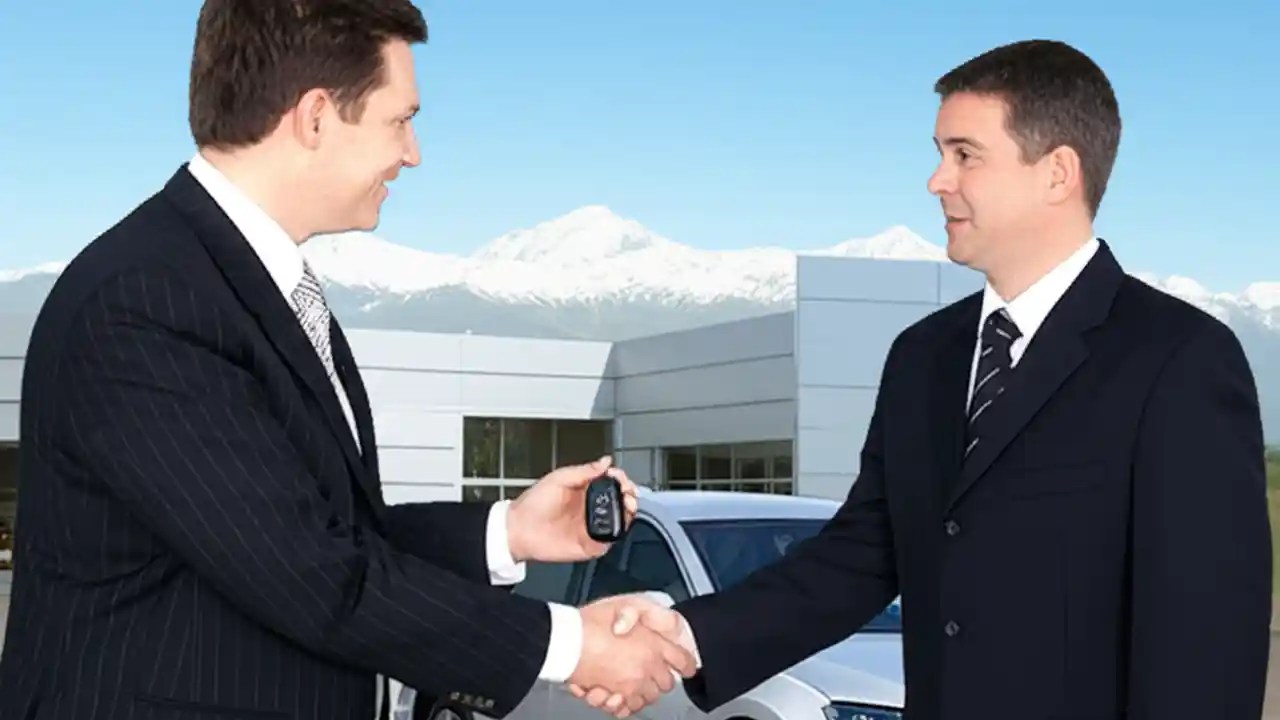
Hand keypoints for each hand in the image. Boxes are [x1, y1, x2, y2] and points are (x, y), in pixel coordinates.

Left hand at [506, 455, 638, 562]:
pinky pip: (609, 540)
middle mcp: (590, 508)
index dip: (621, 479)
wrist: (520, 530)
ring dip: (628, 513)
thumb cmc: (533, 504)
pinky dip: (617, 534)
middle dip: (630, 495)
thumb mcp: (558, 478)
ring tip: (629, 506)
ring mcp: (591, 526)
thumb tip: (605, 462)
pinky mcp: (589, 544)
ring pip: (619, 520)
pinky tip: (617, 525)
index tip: (622, 479)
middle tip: (629, 494)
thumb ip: (584, 471)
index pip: (611, 483)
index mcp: (585, 490)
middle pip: (620, 501)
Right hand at [567, 595, 696, 717]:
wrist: (565, 641)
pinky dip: (626, 704)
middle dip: (662, 679)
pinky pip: (628, 707)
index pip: (683, 660)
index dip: (687, 663)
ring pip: (648, 698)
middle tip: (656, 673)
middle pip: (666, 684)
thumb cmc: (589, 622)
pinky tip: (619, 695)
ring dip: (644, 692)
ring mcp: (631, 685)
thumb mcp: (622, 604)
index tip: (687, 667)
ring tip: (634, 683)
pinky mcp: (613, 696)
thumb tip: (649, 630)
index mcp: (653, 645)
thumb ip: (640, 614)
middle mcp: (646, 668)